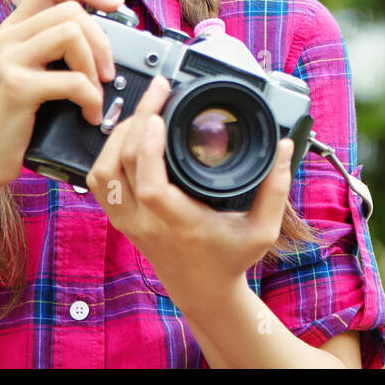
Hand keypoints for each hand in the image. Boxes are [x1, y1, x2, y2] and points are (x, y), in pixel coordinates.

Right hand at [0, 0, 124, 201]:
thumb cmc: (13, 117)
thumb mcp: (32, 71)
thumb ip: (56, 49)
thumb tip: (106, 37)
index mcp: (15, 28)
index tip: (117, 4)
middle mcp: (8, 37)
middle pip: (71, 10)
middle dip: (102, 40)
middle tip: (108, 72)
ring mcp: (9, 61)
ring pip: (71, 34)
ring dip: (95, 66)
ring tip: (97, 93)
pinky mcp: (17, 88)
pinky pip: (71, 80)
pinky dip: (91, 98)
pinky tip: (89, 114)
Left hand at [85, 75, 295, 295]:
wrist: (203, 291)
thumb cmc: (231, 259)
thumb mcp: (264, 229)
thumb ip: (276, 188)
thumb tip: (285, 146)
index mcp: (180, 223)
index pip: (151, 186)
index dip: (148, 148)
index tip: (159, 117)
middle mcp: (147, 222)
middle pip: (120, 167)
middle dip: (135, 120)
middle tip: (158, 93)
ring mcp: (128, 222)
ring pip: (102, 171)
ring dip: (118, 135)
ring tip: (144, 111)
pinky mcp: (120, 218)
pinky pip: (98, 181)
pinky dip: (107, 152)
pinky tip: (129, 133)